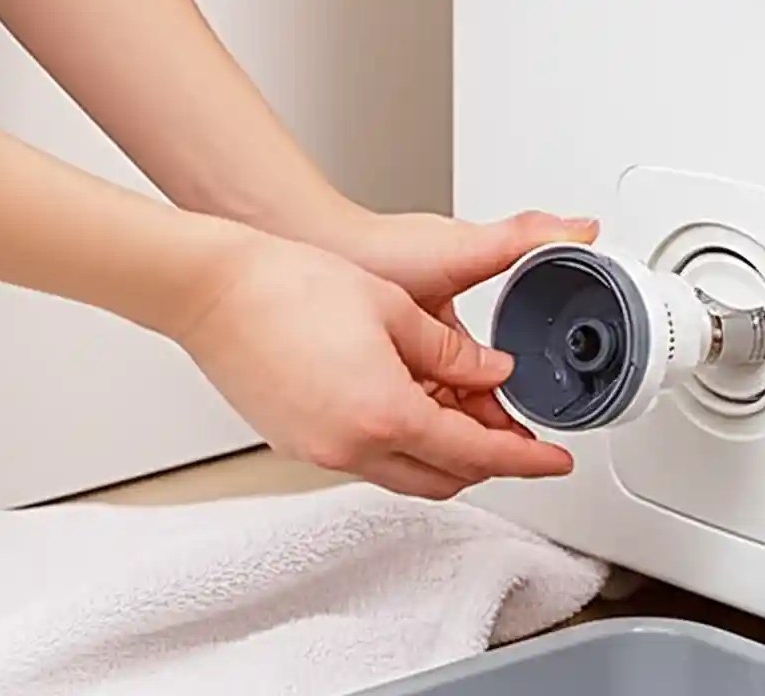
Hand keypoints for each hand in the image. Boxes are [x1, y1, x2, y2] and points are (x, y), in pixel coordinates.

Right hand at [174, 235, 573, 498]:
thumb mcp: (396, 311)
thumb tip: (494, 376)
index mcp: (386, 414)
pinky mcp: (300, 443)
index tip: (553, 462)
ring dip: (447, 454)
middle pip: (445, 478)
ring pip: (408, 474)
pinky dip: (406, 445)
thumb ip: (454, 356)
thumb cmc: (289, 286)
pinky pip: (371, 460)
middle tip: (518, 437)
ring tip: (469, 411)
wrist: (210, 289)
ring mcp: (322, 451)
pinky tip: (415, 407)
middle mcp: (352, 447)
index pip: (477, 453)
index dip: (525, 459)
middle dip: (490, 463)